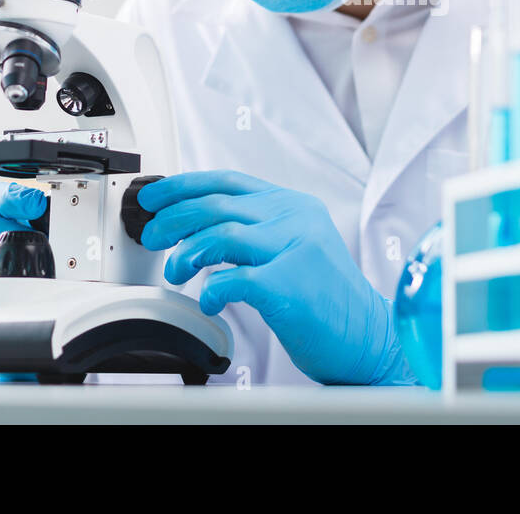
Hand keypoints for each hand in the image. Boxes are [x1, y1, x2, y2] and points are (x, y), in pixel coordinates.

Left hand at [138, 171, 416, 385]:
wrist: (367, 337)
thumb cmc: (324, 298)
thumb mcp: (293, 247)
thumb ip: (255, 230)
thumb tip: (193, 226)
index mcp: (294, 206)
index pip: (229, 182)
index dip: (184, 185)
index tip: (155, 196)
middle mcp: (297, 220)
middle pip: (218, 205)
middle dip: (173, 219)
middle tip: (152, 237)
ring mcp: (296, 250)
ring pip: (222, 235)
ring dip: (186, 253)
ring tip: (175, 271)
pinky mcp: (291, 285)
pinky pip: (234, 279)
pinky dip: (212, 289)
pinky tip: (209, 300)